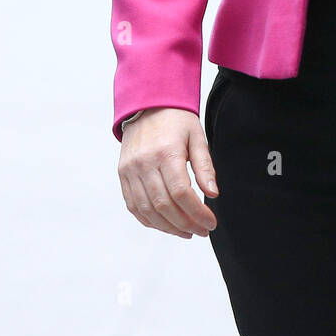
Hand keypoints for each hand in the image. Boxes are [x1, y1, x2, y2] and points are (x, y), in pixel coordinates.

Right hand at [118, 109, 218, 238]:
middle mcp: (144, 163)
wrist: (147, 104)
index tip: (210, 223)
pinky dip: (150, 220)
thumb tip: (212, 194)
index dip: (197, 213)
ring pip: (148, 210)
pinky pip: (134, 206)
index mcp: (166, 152)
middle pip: (164, 206)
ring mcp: (130, 170)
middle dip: (185, 224)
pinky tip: (166, 225)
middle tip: (201, 231)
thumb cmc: (176, 120)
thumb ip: (204, 167)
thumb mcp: (197, 137)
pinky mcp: (123, 175)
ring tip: (186, 232)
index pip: (182, 193)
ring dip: (168, 227)